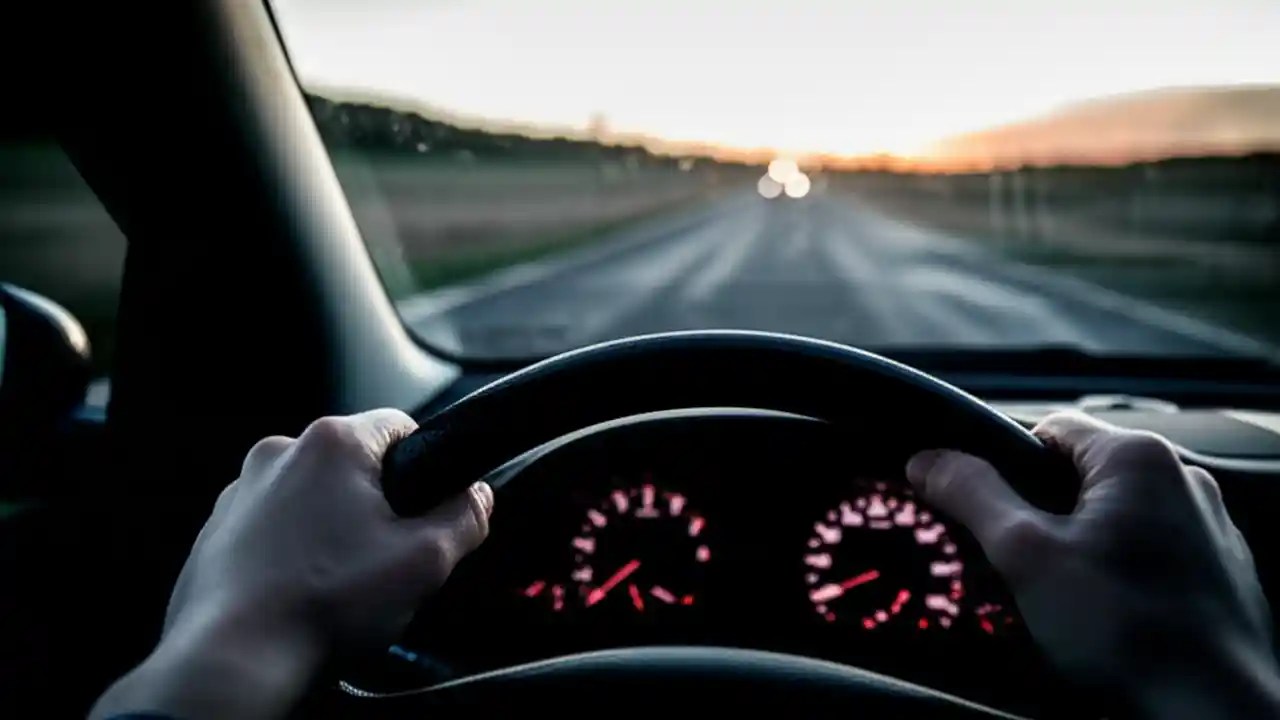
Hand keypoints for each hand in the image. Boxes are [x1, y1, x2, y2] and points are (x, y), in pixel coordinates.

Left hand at [91, 409, 492, 719]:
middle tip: (387, 557)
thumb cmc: (323, 604)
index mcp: (332, 444)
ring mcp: (240, 492)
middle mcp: (279, 454)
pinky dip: (293, 552)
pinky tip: (304, 591)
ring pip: (312, 498)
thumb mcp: (425, 562)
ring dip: (332, 528)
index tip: (427, 509)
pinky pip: (273, 529)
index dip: (425, 468)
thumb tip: (476, 497)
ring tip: (341, 582)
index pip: (401, 425)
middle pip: (355, 465)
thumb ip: (465, 518)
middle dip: (376, 505)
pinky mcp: (217, 531)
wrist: (237, 658)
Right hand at [907, 411, 1279, 718]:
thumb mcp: (1025, 555)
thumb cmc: (1128, 629)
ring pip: (1115, 519)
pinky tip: (1110, 617)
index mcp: (1137, 457)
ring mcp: (1208, 526)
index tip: (991, 515)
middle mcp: (1183, 479)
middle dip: (1044, 519)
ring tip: (1069, 600)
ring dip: (1082, 549)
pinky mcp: (1219, 571)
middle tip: (1026, 568)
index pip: (1047, 430)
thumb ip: (971, 495)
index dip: (1006, 471)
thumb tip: (927, 460)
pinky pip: (1150, 553)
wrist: (1214, 708)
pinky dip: (1122, 576)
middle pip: (1080, 478)